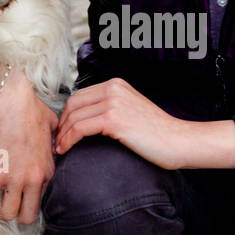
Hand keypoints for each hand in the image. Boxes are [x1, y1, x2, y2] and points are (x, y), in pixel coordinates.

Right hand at [0, 67, 57, 223]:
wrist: (7, 101)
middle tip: (8, 210)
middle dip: (18, 216)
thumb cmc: (29, 108)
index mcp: (47, 169)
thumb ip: (55, 139)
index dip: (32, 202)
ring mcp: (13, 180)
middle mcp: (32, 179)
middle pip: (27, 215)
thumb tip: (56, 141)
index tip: (23, 202)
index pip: (43, 199)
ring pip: (7, 214)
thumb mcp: (51, 124)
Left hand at [55, 78, 194, 169]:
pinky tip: (65, 150)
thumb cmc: (157, 133)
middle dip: (62, 124)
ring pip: (74, 117)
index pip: (79, 96)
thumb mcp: (131, 111)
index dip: (67, 115)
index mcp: (116, 85)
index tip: (62, 132)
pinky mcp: (113, 119)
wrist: (178, 141)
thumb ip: (111, 108)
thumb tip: (85, 120)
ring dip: (62, 135)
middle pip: (73, 104)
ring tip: (59, 149)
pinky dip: (68, 140)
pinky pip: (80, 128)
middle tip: (57, 141)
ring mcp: (113, 102)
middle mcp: (113, 88)